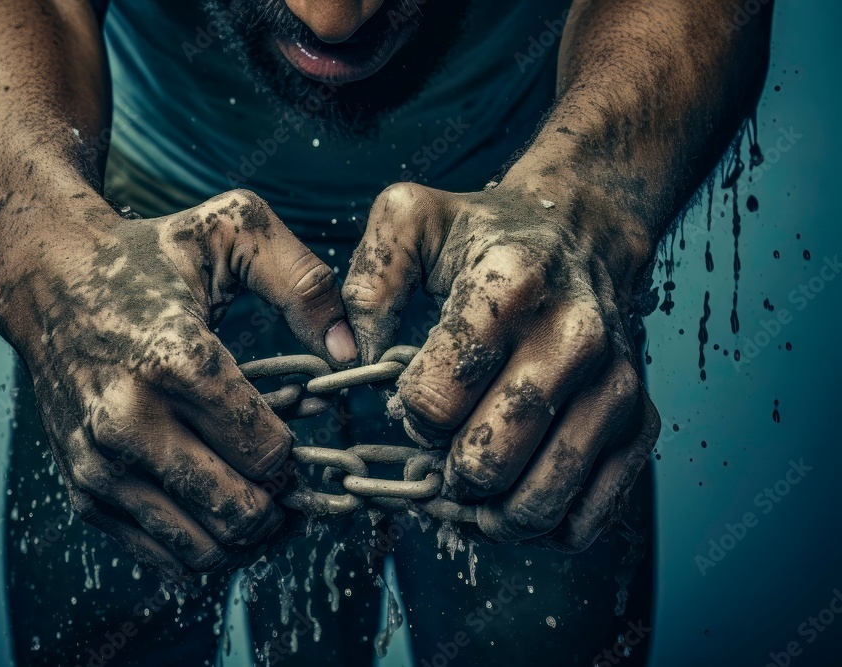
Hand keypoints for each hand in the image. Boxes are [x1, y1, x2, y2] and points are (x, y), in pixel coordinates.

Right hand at [0, 190, 356, 579]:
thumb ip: (303, 282)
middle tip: (289, 475)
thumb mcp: (232, 231)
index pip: (267, 452)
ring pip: (203, 549)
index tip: (296, 429)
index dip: (298, 451)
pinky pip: (161, 555)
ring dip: (246, 534)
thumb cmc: (149, 255)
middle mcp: (129, 421)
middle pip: (240, 510)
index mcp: (175, 360)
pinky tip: (214, 506)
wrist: (50, 279)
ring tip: (257, 494)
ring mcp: (100, 463)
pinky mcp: (83, 489)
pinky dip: (202, 546)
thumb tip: (350, 353)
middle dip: (280, 502)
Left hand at [341, 174, 659, 551]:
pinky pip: (587, 518)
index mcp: (510, 287)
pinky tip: (512, 497)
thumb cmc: (487, 236)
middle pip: (486, 462)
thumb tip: (356, 360)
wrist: (582, 231)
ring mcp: (614, 387)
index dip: (409, 416)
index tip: (412, 402)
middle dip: (444, 474)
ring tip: (468, 486)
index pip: (436, 399)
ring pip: (538, 501)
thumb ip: (369, 280)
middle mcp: (573, 340)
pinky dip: (539, 528)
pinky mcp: (639, 423)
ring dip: (487, 516)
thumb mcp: (412, 223)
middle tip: (437, 453)